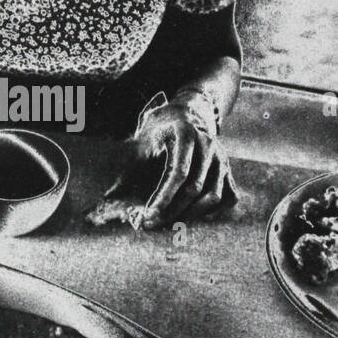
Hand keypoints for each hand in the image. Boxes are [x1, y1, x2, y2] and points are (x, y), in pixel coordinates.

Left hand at [108, 91, 236, 228]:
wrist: (186, 114)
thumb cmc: (159, 131)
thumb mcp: (141, 143)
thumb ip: (128, 170)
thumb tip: (108, 199)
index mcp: (185, 134)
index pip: (178, 172)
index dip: (163, 197)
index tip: (148, 214)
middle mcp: (208, 146)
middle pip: (195, 188)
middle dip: (172, 210)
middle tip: (152, 223)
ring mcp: (222, 158)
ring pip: (213, 196)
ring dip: (191, 214)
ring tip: (169, 221)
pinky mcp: (228, 170)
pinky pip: (229, 197)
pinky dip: (213, 211)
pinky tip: (193, 215)